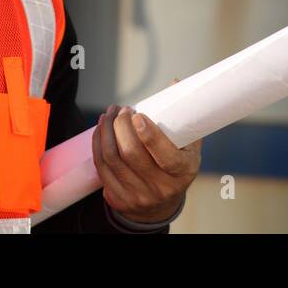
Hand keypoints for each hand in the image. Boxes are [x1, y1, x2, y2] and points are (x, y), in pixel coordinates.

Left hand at [92, 91, 201, 223]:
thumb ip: (184, 115)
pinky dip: (97, 145)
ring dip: (105, 131)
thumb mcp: (189, 145)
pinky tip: (101, 130)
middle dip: (121, 126)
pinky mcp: (119, 200)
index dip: (150, 136)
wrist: (162, 205)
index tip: (137, 116)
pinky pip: (101, 168)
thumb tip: (175, 83)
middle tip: (122, 110)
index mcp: (182, 172)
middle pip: (131, 154)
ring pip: (111, 159)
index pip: (166, 157)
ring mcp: (139, 197)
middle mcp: (161, 188)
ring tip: (109, 115)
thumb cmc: (177, 164)